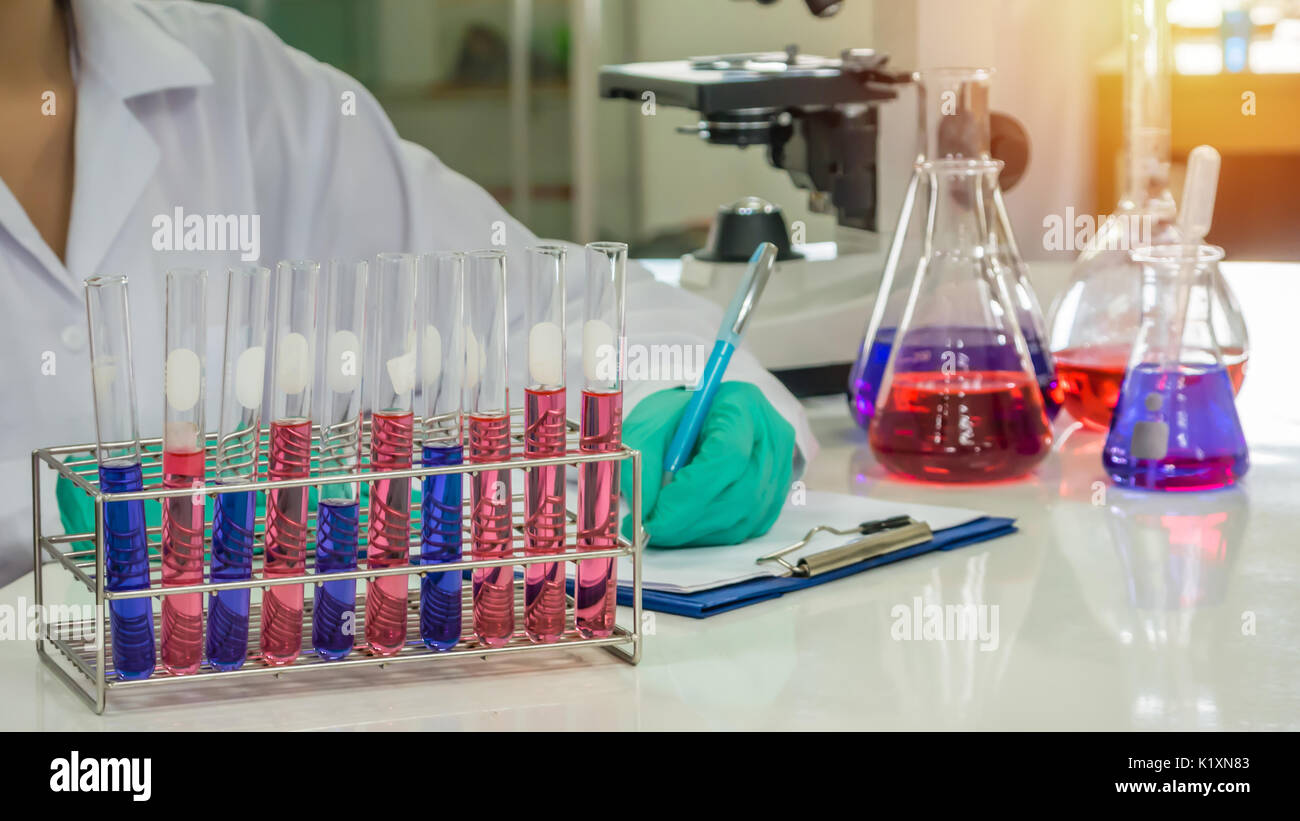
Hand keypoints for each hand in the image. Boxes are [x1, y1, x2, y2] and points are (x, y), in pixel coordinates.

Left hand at [619, 382, 795, 546]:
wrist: (700, 423)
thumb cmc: (678, 419)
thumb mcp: (650, 425)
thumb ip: (643, 463)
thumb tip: (644, 510)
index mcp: (743, 406)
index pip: (728, 454)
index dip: (690, 492)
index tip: (654, 515)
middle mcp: (771, 438)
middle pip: (740, 492)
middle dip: (689, 520)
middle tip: (651, 529)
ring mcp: (779, 471)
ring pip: (742, 518)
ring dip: (696, 531)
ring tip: (664, 524)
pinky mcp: (775, 499)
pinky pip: (744, 530)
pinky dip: (708, 535)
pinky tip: (685, 525)